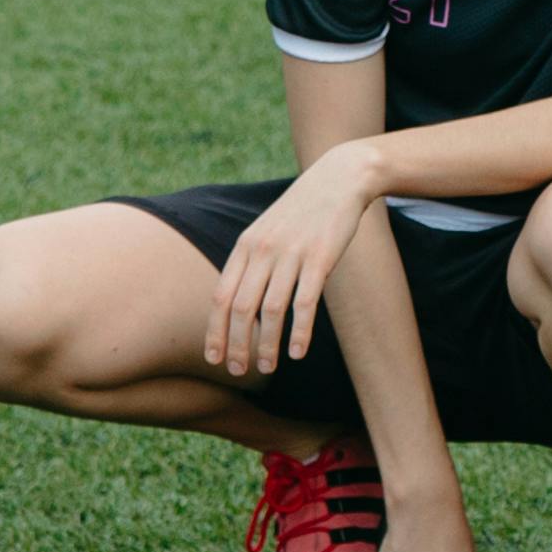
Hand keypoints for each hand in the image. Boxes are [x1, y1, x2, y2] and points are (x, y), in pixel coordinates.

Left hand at [204, 146, 389, 385]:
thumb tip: (236, 304)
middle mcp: (263, 251)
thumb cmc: (301, 212)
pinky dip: (299, 332)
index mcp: (245, 246)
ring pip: (271, 310)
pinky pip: (305, 303)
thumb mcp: (266, 232)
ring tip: (268, 367)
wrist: (337, 179)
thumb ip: (250, 263)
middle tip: (238, 371)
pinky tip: (298, 352)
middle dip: (237, 345)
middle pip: (241, 308)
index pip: (221, 297)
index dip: (215, 332)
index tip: (214, 359)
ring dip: (267, 344)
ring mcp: (292, 254)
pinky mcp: (321, 258)